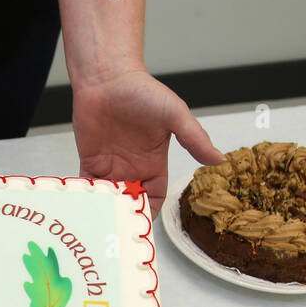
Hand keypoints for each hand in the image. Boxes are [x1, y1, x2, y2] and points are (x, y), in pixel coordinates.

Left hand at [71, 69, 222, 217]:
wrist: (108, 77)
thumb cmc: (143, 91)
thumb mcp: (174, 115)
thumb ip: (194, 138)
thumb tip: (219, 159)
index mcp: (153, 164)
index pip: (154, 198)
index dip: (149, 212)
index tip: (142, 224)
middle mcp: (132, 169)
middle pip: (129, 203)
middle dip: (125, 216)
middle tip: (117, 229)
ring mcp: (110, 167)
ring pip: (107, 199)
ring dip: (105, 210)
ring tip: (100, 223)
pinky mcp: (89, 162)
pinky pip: (87, 188)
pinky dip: (86, 200)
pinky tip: (86, 209)